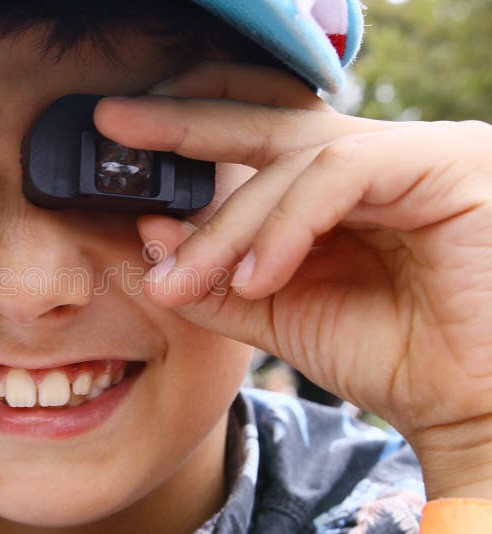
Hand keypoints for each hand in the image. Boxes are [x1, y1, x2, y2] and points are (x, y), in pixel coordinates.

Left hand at [94, 62, 491, 499]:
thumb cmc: (381, 353)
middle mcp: (372, 158)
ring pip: (293, 162)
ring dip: (229, 226)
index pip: (257, 131)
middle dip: (185, 121)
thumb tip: (150, 234)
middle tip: (115, 122)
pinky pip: (338, 178)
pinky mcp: (444, 166)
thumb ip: (213, 276)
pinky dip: (285, 228)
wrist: (461, 406)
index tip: (122, 132)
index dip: (190, 122)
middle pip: (266, 120)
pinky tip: (256, 278)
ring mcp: (411, 155)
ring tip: (190, 279)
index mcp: (333, 186)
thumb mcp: (273, 312)